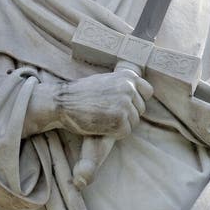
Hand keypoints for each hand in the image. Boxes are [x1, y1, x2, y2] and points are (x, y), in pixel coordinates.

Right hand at [23, 69, 152, 138]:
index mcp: (127, 76)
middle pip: (140, 109)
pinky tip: (100, 125)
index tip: (125, 105)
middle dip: (126, 114)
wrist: (63, 101)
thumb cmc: (81, 93)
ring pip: (133, 122)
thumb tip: (137, 94)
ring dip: (120, 124)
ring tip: (101, 118)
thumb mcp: (106, 80)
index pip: (147, 92)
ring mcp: (125, 103)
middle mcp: (129, 87)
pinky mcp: (120, 119)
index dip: (136, 101)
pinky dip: (114, 133)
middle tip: (106, 113)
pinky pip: (125, 132)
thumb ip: (122, 85)